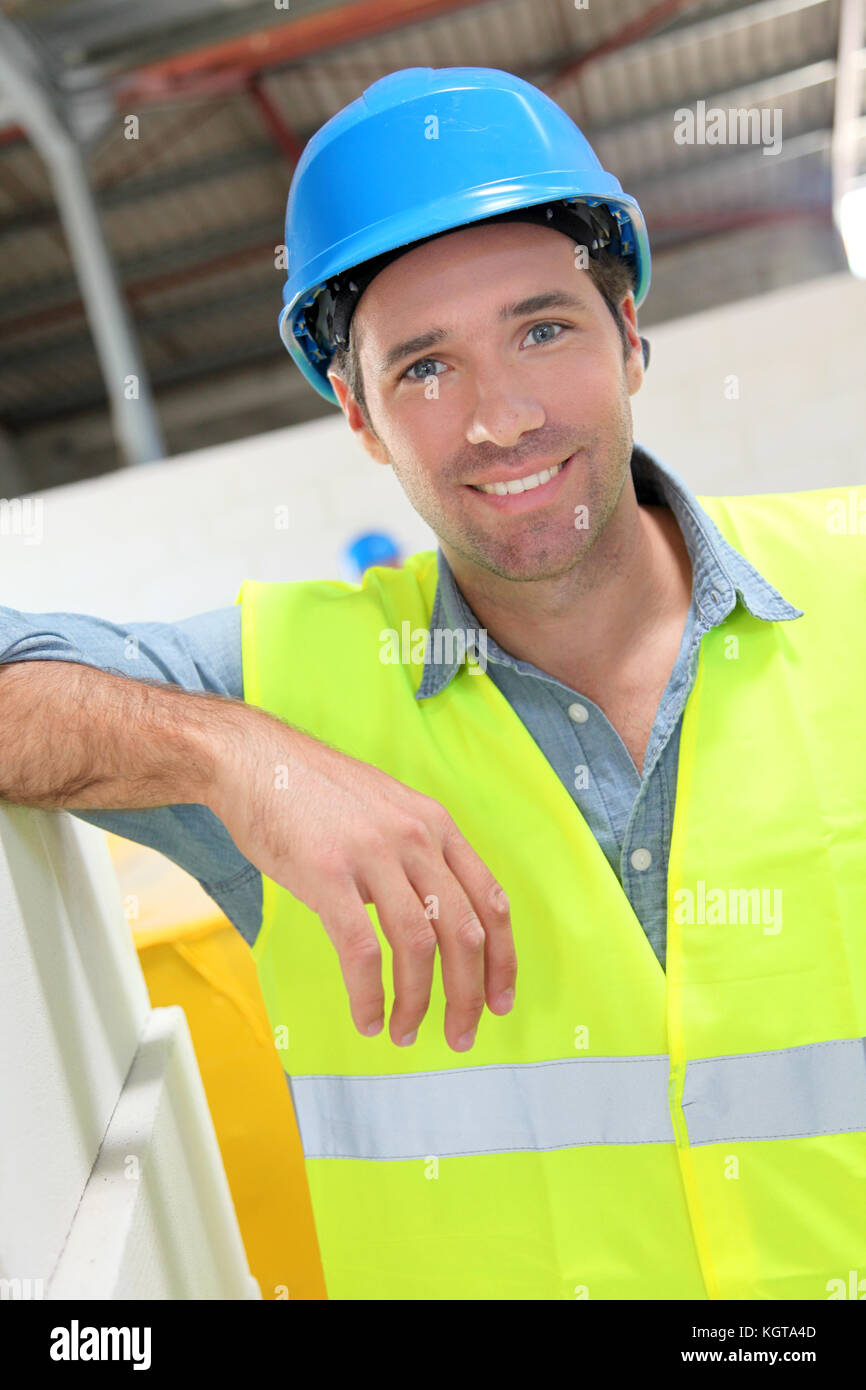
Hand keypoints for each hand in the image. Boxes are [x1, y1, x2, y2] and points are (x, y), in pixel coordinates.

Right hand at [210, 715, 515, 1051]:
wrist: (254, 760)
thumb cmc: (313, 792)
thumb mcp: (388, 809)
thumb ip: (418, 854)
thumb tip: (437, 915)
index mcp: (435, 825)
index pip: (489, 901)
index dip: (502, 959)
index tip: (499, 998)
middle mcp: (415, 839)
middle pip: (464, 932)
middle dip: (469, 994)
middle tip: (462, 1034)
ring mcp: (373, 855)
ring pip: (419, 947)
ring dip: (419, 1003)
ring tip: (407, 1032)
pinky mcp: (328, 876)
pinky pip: (363, 952)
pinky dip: (371, 996)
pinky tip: (369, 1017)